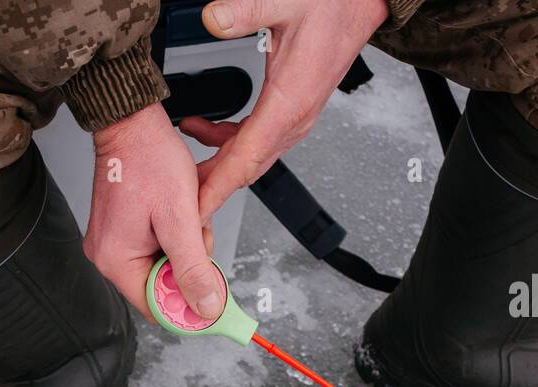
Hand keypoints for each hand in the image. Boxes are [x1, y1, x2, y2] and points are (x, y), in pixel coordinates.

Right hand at [85, 103, 224, 322]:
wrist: (132, 123)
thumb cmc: (149, 159)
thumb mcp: (180, 218)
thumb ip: (193, 267)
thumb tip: (206, 307)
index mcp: (116, 260)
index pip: (156, 307)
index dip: (188, 304)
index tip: (213, 294)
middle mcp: (108, 257)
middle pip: (159, 288)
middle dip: (188, 267)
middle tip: (198, 233)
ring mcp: (113, 244)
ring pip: (161, 267)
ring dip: (184, 249)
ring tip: (188, 216)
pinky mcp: (122, 231)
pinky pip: (155, 249)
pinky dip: (174, 237)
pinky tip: (179, 214)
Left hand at [181, 0, 388, 220]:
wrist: (362, 3)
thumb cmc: (335, 5)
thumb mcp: (284, 2)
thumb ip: (244, 11)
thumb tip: (213, 20)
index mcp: (289, 103)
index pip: (244, 160)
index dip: (216, 190)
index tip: (195, 213)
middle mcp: (293, 119)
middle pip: (244, 168)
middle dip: (209, 186)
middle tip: (176, 197)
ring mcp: (294, 119)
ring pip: (248, 157)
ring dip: (214, 163)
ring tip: (182, 164)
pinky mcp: (291, 111)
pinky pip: (255, 140)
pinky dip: (226, 143)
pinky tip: (203, 130)